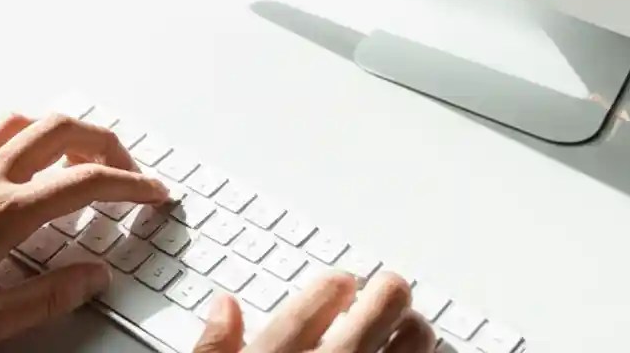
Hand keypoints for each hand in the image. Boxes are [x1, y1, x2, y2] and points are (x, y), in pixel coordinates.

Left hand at [0, 113, 168, 352]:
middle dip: (108, 143)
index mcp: (0, 218)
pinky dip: (12, 133)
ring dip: (63, 130)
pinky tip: (18, 153)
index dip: (132, 184)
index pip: (84, 182)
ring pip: (22, 121)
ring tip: (82, 155)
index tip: (154, 192)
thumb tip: (94, 277)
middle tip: (128, 170)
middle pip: (62, 131)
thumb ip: (47, 297)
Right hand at [193, 272, 435, 352]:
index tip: (341, 284)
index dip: (337, 284)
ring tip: (409, 326)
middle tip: (386, 291)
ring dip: (415, 328)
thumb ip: (213, 350)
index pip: (325, 294)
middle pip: (385, 303)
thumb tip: (224, 307)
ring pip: (417, 339)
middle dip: (387, 291)